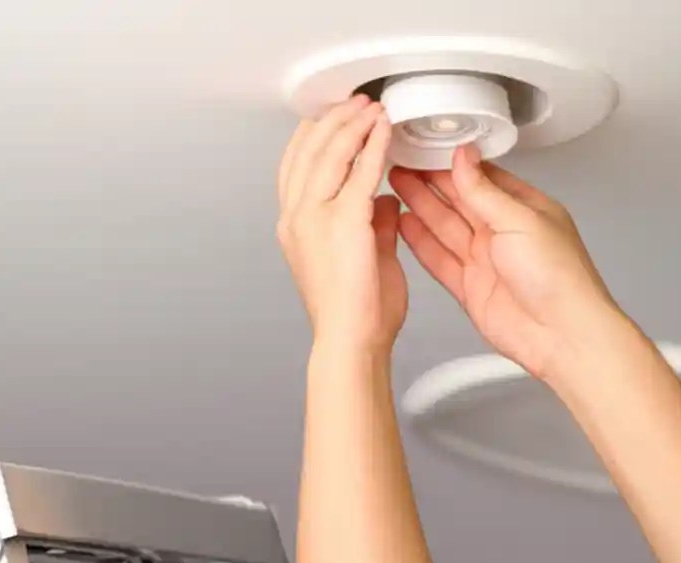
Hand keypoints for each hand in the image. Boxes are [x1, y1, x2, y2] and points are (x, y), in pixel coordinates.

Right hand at [278, 96, 405, 354]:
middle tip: (353, 102)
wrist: (350, 341)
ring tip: (369, 107)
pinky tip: (383, 127)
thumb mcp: (363, 258)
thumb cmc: (356, 315)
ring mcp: (315, 217)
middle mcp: (297, 217)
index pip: (296, 166)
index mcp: (296, 226)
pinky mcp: (342, 221)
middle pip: (307, 150)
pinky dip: (372, 143)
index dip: (313, 136)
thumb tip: (382, 202)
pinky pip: (358, 170)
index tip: (331, 117)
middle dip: (332, 120)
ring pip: (329, 152)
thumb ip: (370, 225)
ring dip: (351, 123)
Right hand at [390, 144, 618, 381]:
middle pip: (459, 200)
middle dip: (430, 180)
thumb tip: (463, 157)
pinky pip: (439, 259)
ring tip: (395, 184)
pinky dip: (420, 242)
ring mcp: (485, 260)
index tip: (425, 147)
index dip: (452, 163)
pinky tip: (404, 224)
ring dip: (420, 205)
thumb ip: (484, 190)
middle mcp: (504, 233)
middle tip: (401, 161)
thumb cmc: (558, 277)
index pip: (482, 177)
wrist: (561, 335)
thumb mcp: (520, 220)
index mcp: (524, 209)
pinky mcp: (470, 287)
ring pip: (445, 226)